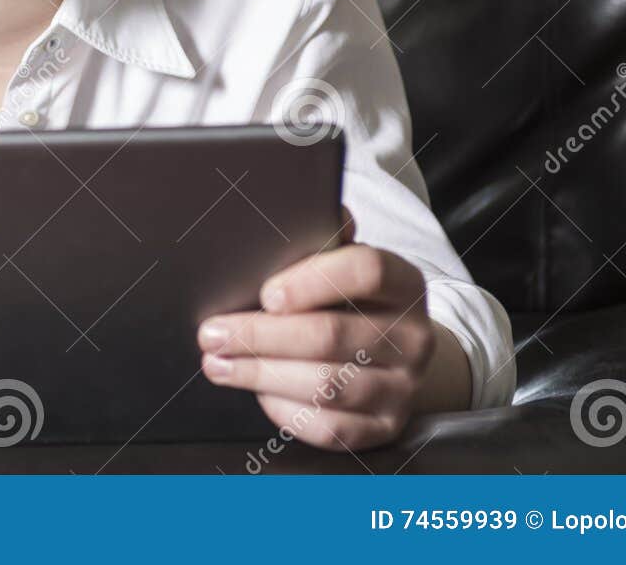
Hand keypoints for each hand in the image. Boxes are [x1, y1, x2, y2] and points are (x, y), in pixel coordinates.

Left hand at [197, 217, 443, 450]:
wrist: (396, 354)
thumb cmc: (350, 299)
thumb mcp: (342, 261)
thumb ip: (320, 237)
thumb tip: (289, 199)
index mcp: (402, 282)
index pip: (366, 271)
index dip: (312, 281)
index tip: (265, 293)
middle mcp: (412, 336)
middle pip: (331, 335)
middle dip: (260, 335)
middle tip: (212, 332)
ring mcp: (403, 387)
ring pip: (325, 385)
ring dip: (260, 374)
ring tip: (218, 362)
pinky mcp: (385, 427)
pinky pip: (329, 427)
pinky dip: (284, 410)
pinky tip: (255, 391)